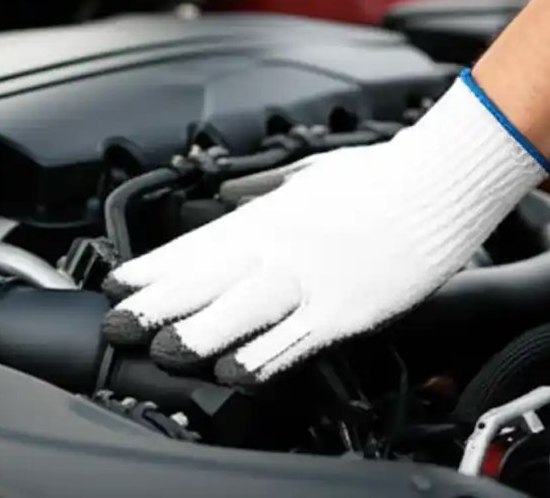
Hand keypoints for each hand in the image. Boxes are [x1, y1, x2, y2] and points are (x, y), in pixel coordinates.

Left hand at [102, 71, 548, 385]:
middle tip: (117, 325)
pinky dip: (264, 357)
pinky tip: (237, 373)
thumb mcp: (302, 175)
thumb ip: (258, 192)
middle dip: (156, 305)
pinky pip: (296, 339)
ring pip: (242, 310)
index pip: (194, 245)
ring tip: (163, 352)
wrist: (434, 184)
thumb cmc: (374, 177)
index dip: (151, 269)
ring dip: (199, 333)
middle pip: (205, 279)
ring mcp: (309, 279)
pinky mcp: (344, 308)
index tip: (114, 283)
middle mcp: (277, 247)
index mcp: (263, 217)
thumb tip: (225, 198)